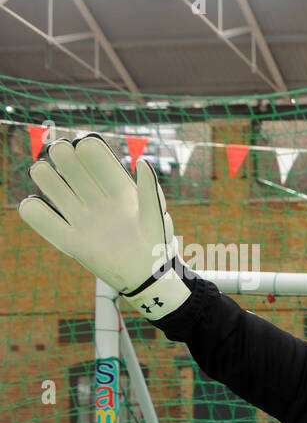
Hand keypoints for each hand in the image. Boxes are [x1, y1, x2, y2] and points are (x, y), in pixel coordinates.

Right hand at [18, 133, 190, 318]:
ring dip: (45, 177)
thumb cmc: (157, 244)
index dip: (90, 151)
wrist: (150, 278)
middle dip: (64, 156)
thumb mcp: (156, 216)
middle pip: (73, 169)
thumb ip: (149, 190)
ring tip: (44, 172)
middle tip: (60, 152)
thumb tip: (142, 162)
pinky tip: (34, 205)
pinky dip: (34, 211)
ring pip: (53, 188)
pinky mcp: (72, 241)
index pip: (99, 162)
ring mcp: (82, 218)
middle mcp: (96, 200)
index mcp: (118, 190)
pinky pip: (44, 221)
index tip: (85, 145)